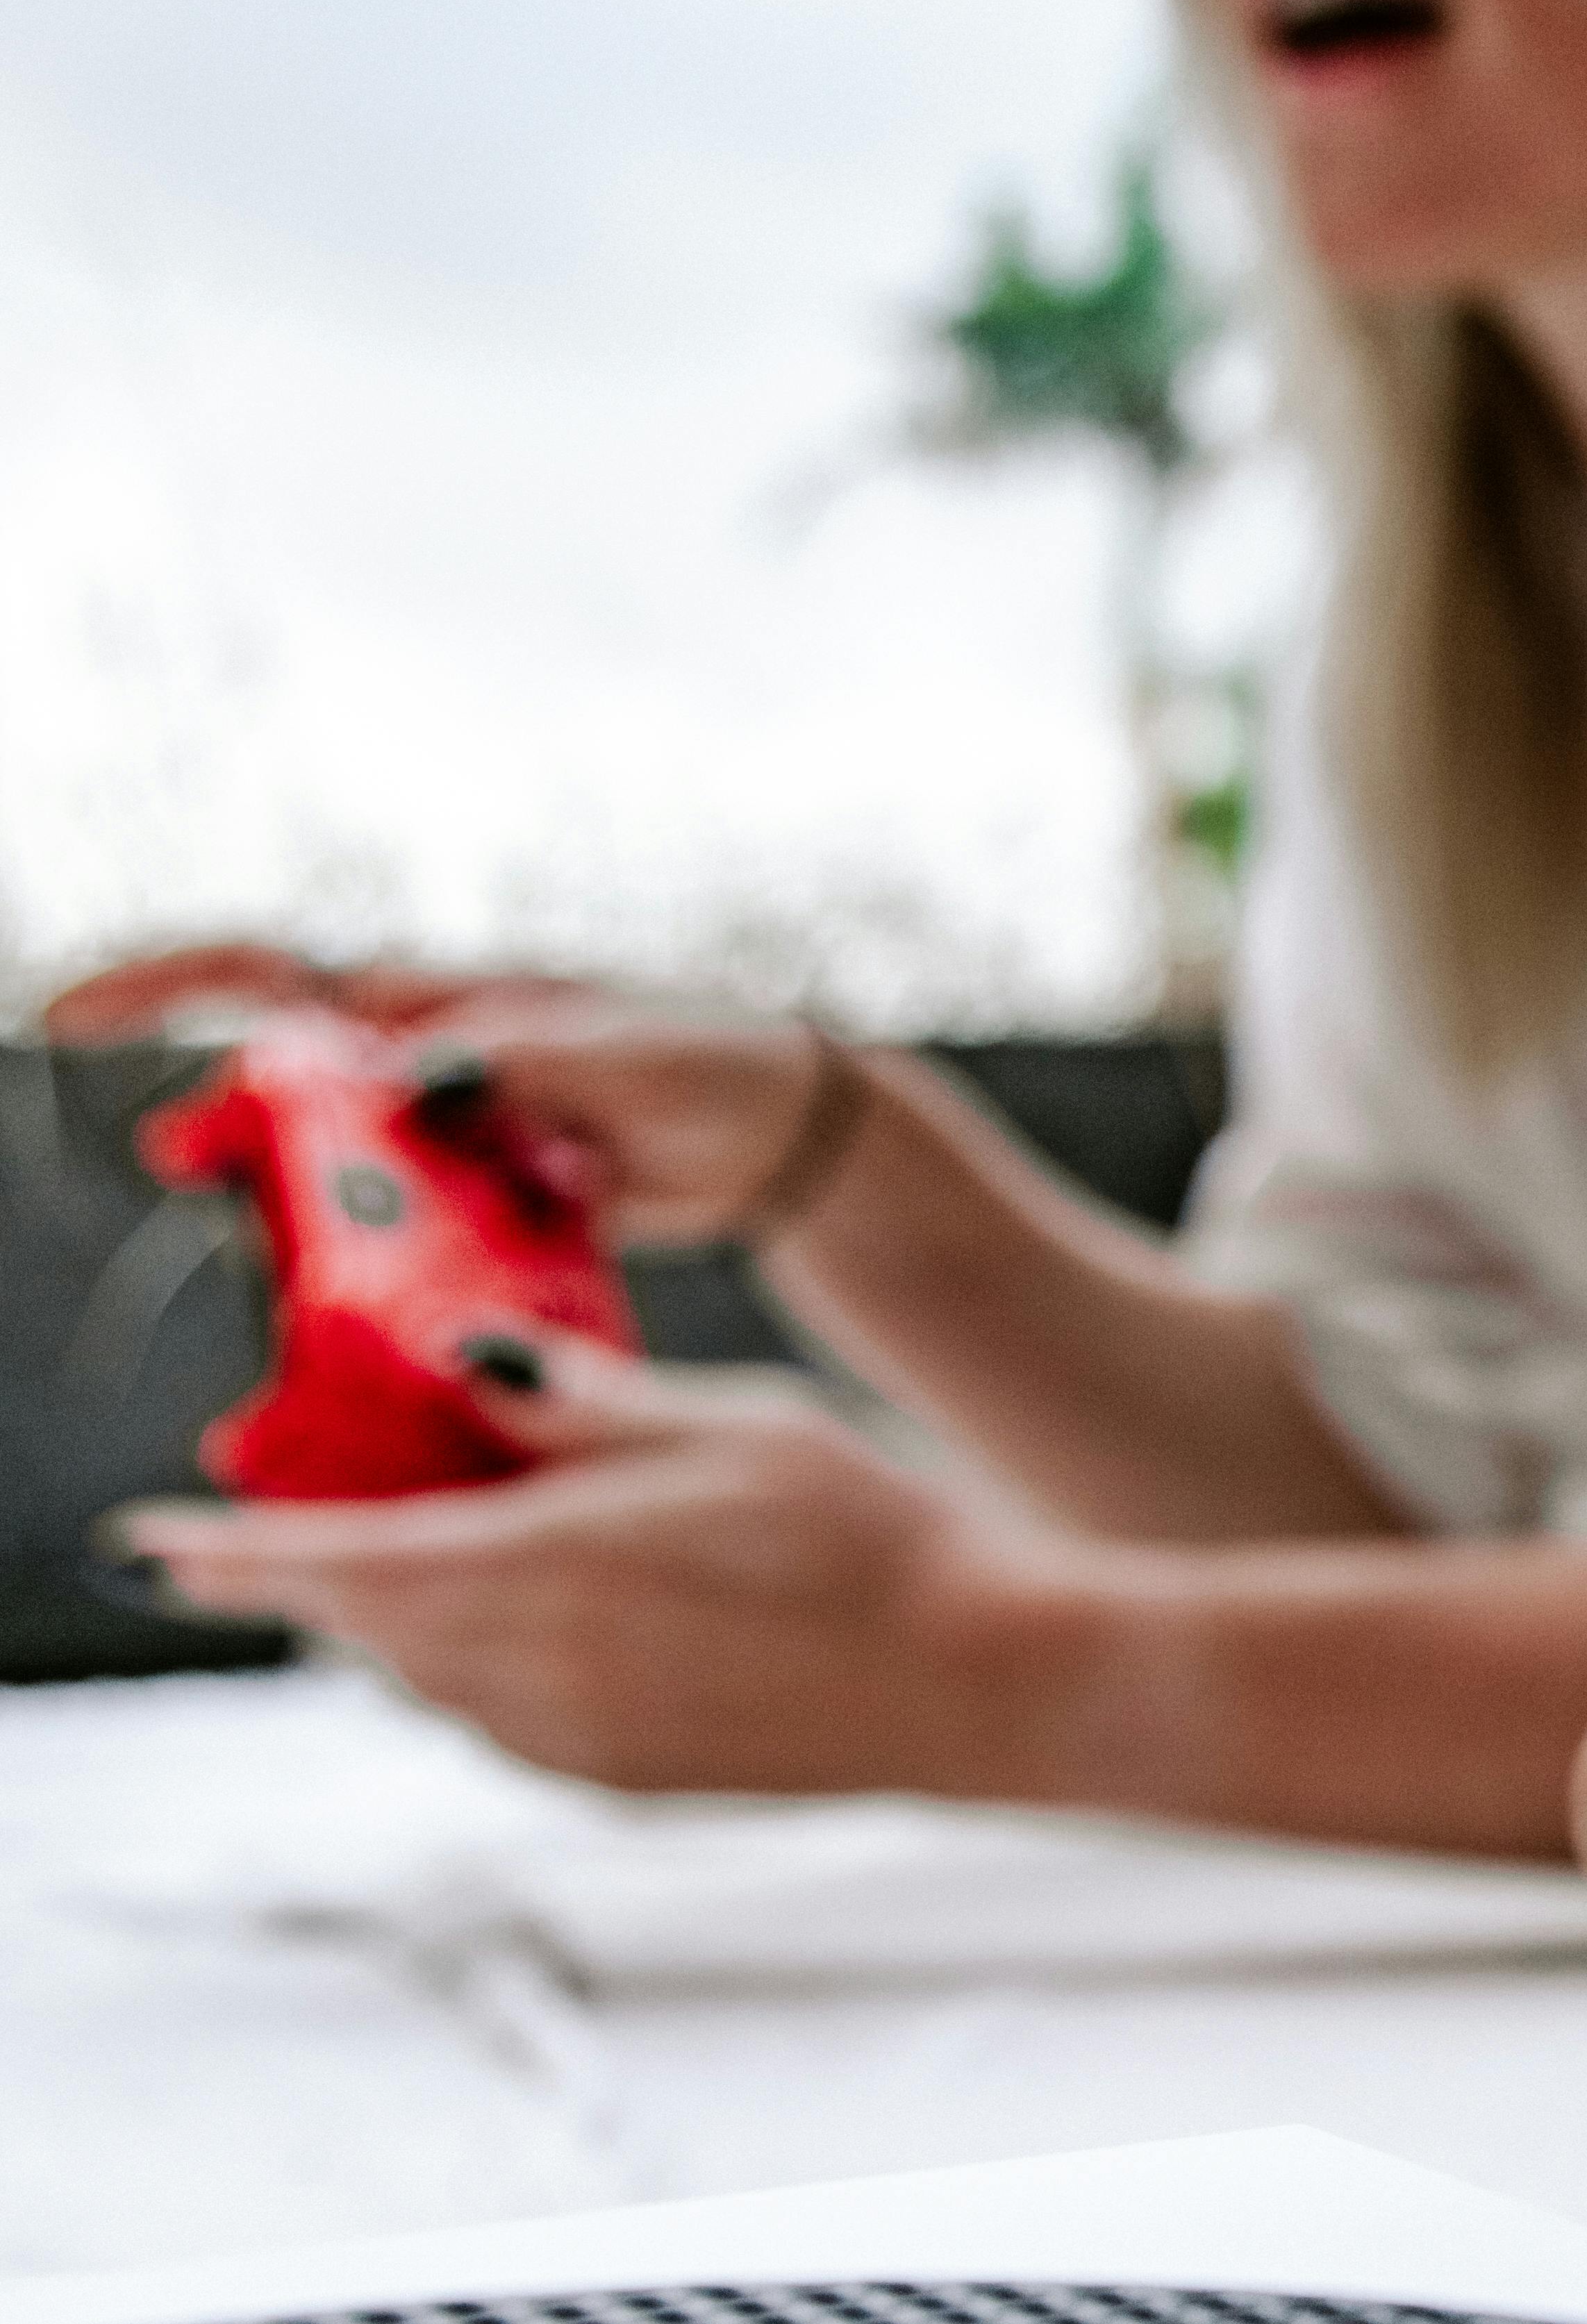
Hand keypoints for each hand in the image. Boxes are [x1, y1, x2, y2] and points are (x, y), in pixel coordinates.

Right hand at [50, 945, 842, 1250]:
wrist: (775, 1137)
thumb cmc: (705, 1057)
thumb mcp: (621, 1050)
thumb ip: (520, 1055)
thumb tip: (417, 1072)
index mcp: (431, 1003)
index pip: (269, 971)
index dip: (161, 983)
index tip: (74, 1018)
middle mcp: (415, 1065)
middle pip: (273, 1099)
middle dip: (224, 1143)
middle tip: (188, 1179)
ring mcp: (437, 1145)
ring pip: (327, 1188)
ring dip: (300, 1237)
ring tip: (286, 1293)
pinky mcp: (471, 1215)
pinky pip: (397, 1254)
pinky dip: (378, 1295)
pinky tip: (379, 1351)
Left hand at [110, 1341, 1063, 1796]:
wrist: (989, 1683)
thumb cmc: (875, 1533)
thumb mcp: (724, 1425)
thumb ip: (577, 1407)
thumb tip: (463, 1370)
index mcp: (544, 1570)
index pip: (329, 1564)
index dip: (222, 1556)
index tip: (140, 1546)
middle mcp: (537, 1676)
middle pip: (366, 1627)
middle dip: (321, 1574)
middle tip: (305, 1510)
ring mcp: (579, 1746)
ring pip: (430, 1680)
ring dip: (409, 1617)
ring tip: (452, 1544)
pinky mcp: (626, 1787)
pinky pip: (505, 1723)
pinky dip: (486, 1666)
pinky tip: (550, 1612)